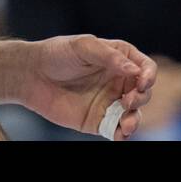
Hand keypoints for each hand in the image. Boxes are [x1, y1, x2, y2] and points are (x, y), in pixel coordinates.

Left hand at [18, 35, 155, 139]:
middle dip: (141, 98)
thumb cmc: (57, 54)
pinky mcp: (98, 120)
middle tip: (127, 101)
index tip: (142, 82)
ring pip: (134, 114)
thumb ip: (109, 56)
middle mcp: (118, 81)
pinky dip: (123, 135)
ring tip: (126, 125)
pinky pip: (116, 130)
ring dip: (135, 120)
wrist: (31, 75)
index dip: (149, 75)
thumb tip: (134, 69)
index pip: (145, 67)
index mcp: (119, 59)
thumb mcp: (83, 46)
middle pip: (144, 93)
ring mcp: (109, 101)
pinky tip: (120, 135)